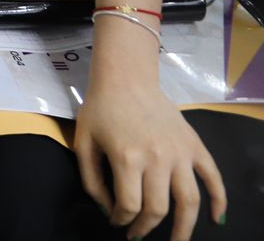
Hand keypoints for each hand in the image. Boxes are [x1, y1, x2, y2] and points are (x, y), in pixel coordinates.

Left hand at [75, 73, 225, 240]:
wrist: (126, 78)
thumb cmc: (100, 109)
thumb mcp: (83, 143)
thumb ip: (91, 180)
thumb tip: (108, 209)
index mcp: (127, 157)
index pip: (130, 205)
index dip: (121, 219)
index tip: (116, 221)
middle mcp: (157, 158)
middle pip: (158, 209)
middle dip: (145, 228)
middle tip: (137, 234)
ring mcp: (180, 153)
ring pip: (189, 202)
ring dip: (184, 228)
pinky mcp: (195, 145)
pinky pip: (213, 177)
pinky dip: (219, 200)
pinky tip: (216, 218)